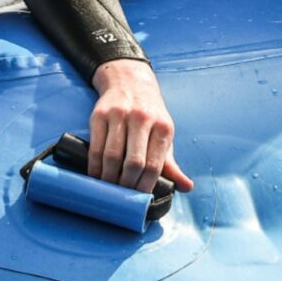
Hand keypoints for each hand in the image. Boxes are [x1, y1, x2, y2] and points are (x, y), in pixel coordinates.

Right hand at [89, 59, 194, 193]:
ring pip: (112, 156)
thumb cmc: (150, 115)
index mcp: (163, 127)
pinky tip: (96, 174)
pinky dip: (94, 166)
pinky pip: (96, 146)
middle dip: (127, 185)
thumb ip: (172, 164)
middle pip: (134, 163)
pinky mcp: (100, 114)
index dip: (146, 186)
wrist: (130, 81)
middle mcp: (142, 119)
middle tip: (122, 195)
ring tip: (109, 188)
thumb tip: (187, 187)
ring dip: (109, 178)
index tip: (139, 199)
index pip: (155, 165)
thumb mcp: (164, 134)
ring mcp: (120, 115)